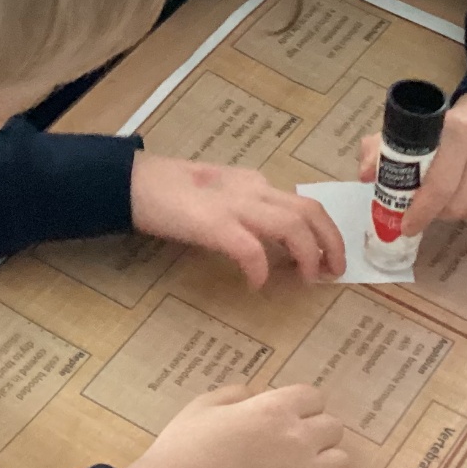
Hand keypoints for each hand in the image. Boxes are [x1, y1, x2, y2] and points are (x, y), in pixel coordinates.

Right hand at [121, 384, 347, 467]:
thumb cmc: (180, 449)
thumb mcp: (202, 405)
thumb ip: (236, 394)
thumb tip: (256, 395)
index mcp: (274, 409)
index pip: (314, 397)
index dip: (301, 405)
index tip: (288, 416)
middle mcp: (296, 440)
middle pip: (333, 428)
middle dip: (316, 432)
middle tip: (292, 445)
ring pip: (341, 463)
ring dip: (325, 464)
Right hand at [130, 153, 345, 288]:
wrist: (132, 182)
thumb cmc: (170, 192)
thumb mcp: (218, 195)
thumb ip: (244, 208)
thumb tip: (268, 238)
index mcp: (254, 184)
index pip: (302, 203)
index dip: (324, 231)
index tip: (328, 256)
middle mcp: (252, 190)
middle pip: (310, 210)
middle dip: (331, 242)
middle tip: (334, 272)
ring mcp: (234, 205)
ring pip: (291, 225)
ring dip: (308, 254)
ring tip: (308, 279)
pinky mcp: (213, 224)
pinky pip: (250, 248)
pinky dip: (260, 268)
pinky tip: (256, 285)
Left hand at [357, 91, 466, 236]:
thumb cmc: (446, 138)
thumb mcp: (412, 138)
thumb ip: (381, 152)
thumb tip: (365, 174)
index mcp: (457, 130)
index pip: (438, 185)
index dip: (420, 210)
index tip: (407, 225)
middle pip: (460, 206)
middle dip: (443, 213)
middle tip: (441, 205)